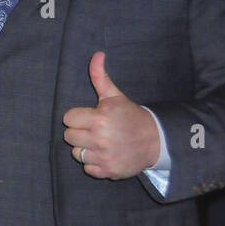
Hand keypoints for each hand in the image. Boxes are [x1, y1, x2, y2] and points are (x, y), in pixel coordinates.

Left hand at [62, 51, 160, 178]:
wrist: (157, 140)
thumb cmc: (130, 116)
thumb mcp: (115, 96)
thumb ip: (100, 76)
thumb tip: (96, 54)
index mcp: (99, 118)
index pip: (68, 118)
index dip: (77, 117)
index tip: (89, 116)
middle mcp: (100, 139)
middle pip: (69, 136)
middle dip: (79, 132)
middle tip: (94, 129)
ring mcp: (104, 157)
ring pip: (76, 153)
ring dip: (85, 148)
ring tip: (99, 142)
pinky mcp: (109, 171)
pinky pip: (87, 168)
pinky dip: (94, 163)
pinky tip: (104, 154)